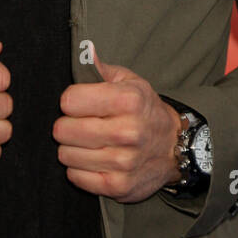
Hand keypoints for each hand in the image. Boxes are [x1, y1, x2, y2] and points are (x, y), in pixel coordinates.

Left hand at [52, 45, 181, 202]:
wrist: (175, 148)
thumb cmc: (144, 111)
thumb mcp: (130, 81)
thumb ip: (100, 68)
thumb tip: (83, 51)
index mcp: (128, 100)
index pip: (69, 100)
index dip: (71, 101)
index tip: (80, 104)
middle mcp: (127, 131)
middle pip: (63, 130)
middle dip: (67, 126)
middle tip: (82, 125)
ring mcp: (123, 162)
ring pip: (66, 155)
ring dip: (73, 149)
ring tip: (90, 143)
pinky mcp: (118, 186)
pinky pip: (75, 177)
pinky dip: (80, 169)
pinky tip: (94, 160)